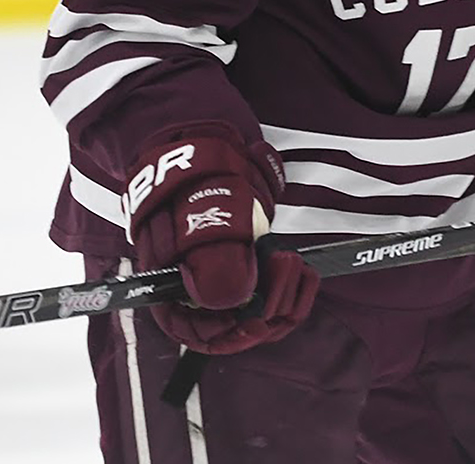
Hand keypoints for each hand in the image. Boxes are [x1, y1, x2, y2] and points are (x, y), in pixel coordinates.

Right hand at [124, 123, 318, 352]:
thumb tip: (231, 302)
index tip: (258, 320)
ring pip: (259, 312)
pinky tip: (303, 269)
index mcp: (171, 280)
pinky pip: (277, 295)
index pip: (194, 330)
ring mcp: (227, 274)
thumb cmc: (195, 171)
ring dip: (284, 296)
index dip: (227, 335)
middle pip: (233, 326)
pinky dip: (294, 288)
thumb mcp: (203, 206)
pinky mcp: (254, 265)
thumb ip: (213, 254)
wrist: (207, 138)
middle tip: (285, 268)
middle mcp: (198, 285)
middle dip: (265, 309)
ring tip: (293, 261)